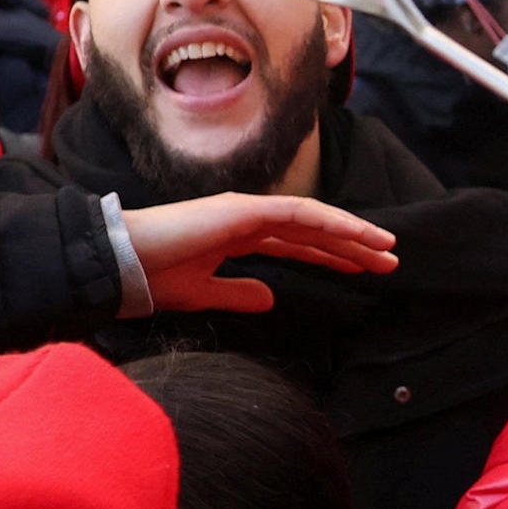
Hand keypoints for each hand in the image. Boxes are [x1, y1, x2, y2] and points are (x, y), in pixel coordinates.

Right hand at [124, 193, 397, 314]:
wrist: (117, 266)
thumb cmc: (150, 278)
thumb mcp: (203, 294)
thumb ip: (237, 294)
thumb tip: (270, 298)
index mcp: (236, 236)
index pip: (296, 243)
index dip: (331, 255)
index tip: (362, 270)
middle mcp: (246, 218)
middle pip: (313, 230)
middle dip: (352, 245)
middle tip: (390, 260)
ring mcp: (245, 210)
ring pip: (313, 219)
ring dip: (352, 232)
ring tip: (387, 247)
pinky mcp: (243, 210)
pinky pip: (298, 213)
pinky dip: (331, 221)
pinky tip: (358, 235)